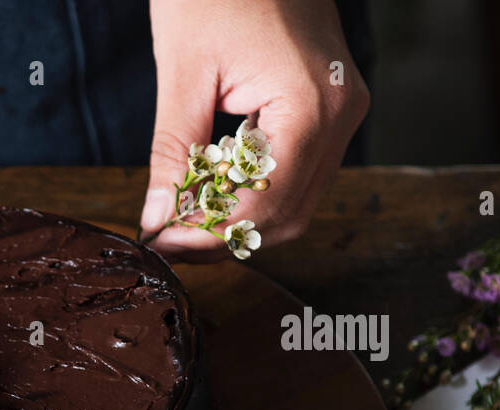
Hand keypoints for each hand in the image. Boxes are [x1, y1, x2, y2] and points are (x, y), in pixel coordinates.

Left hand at [140, 0, 369, 261]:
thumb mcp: (182, 74)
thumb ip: (172, 154)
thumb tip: (156, 220)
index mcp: (312, 106)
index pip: (266, 205)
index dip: (211, 235)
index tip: (162, 244)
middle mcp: (342, 114)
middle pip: (288, 215)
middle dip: (225, 236)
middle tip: (167, 239)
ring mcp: (343, 111)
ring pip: (296, 202)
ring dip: (239, 220)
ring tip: (181, 218)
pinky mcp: (330, 106)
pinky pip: (296, 172)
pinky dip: (253, 191)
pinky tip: (209, 187)